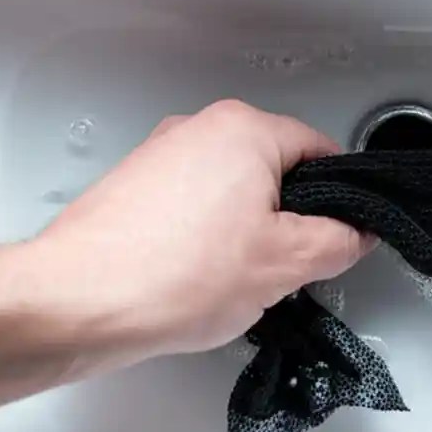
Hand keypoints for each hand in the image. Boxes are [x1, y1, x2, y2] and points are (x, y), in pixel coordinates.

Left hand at [29, 100, 371, 377]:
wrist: (78, 302)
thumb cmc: (169, 274)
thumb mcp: (285, 264)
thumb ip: (337, 242)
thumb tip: (354, 233)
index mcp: (244, 129)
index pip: (321, 151)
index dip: (341, 198)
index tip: (342, 234)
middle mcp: (198, 130)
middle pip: (274, 171)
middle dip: (287, 220)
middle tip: (284, 267)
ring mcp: (160, 157)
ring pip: (232, 193)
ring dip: (243, 233)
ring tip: (230, 278)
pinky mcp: (133, 189)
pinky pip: (192, 209)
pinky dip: (203, 240)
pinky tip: (194, 279)